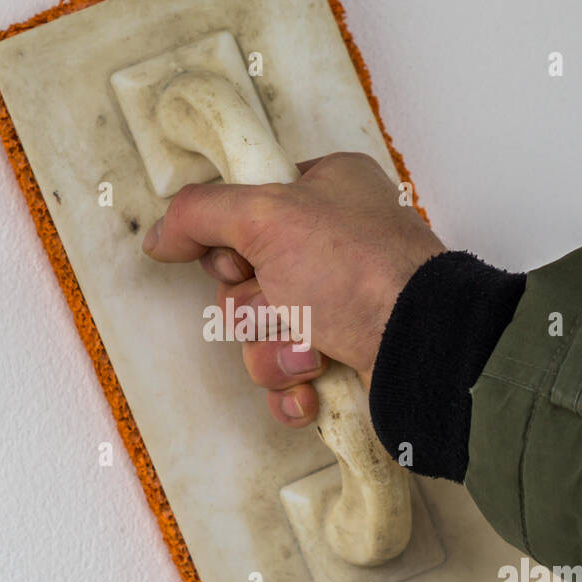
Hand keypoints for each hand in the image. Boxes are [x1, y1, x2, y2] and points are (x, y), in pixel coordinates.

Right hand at [141, 151, 445, 426]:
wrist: (421, 348)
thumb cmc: (361, 270)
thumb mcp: (267, 215)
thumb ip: (200, 213)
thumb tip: (161, 233)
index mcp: (325, 193)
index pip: (243, 215)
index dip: (231, 246)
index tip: (241, 258)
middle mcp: (333, 245)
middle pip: (243, 283)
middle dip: (254, 309)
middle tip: (283, 304)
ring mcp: (339, 305)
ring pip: (260, 336)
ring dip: (275, 351)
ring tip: (312, 349)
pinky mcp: (343, 358)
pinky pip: (286, 380)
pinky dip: (293, 388)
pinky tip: (316, 384)